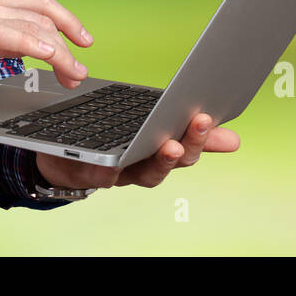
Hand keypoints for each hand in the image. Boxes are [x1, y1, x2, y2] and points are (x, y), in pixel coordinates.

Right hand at [0, 0, 91, 88]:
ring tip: (72, 73)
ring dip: (60, 52)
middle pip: (43, 13)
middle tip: (81, 67)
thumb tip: (15, 47)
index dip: (65, 19)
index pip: (36, 2)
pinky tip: (48, 56)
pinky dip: (33, 43)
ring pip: (32, 27)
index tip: (82, 39)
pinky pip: (7, 35)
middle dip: (70, 40)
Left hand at [35, 112, 239, 189]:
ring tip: (170, 145)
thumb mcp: (149, 130)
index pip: (190, 147)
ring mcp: (119, 172)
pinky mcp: (90, 171)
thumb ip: (186, 132)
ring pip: (145, 174)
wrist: (63, 159)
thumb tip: (233, 138)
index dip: (207, 139)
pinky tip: (115, 161)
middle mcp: (144, 166)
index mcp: (159, 151)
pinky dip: (109, 169)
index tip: (222, 125)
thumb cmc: (112, 141)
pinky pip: (101, 174)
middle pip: (172, 161)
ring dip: (160, 161)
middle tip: (200, 122)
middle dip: (189, 143)